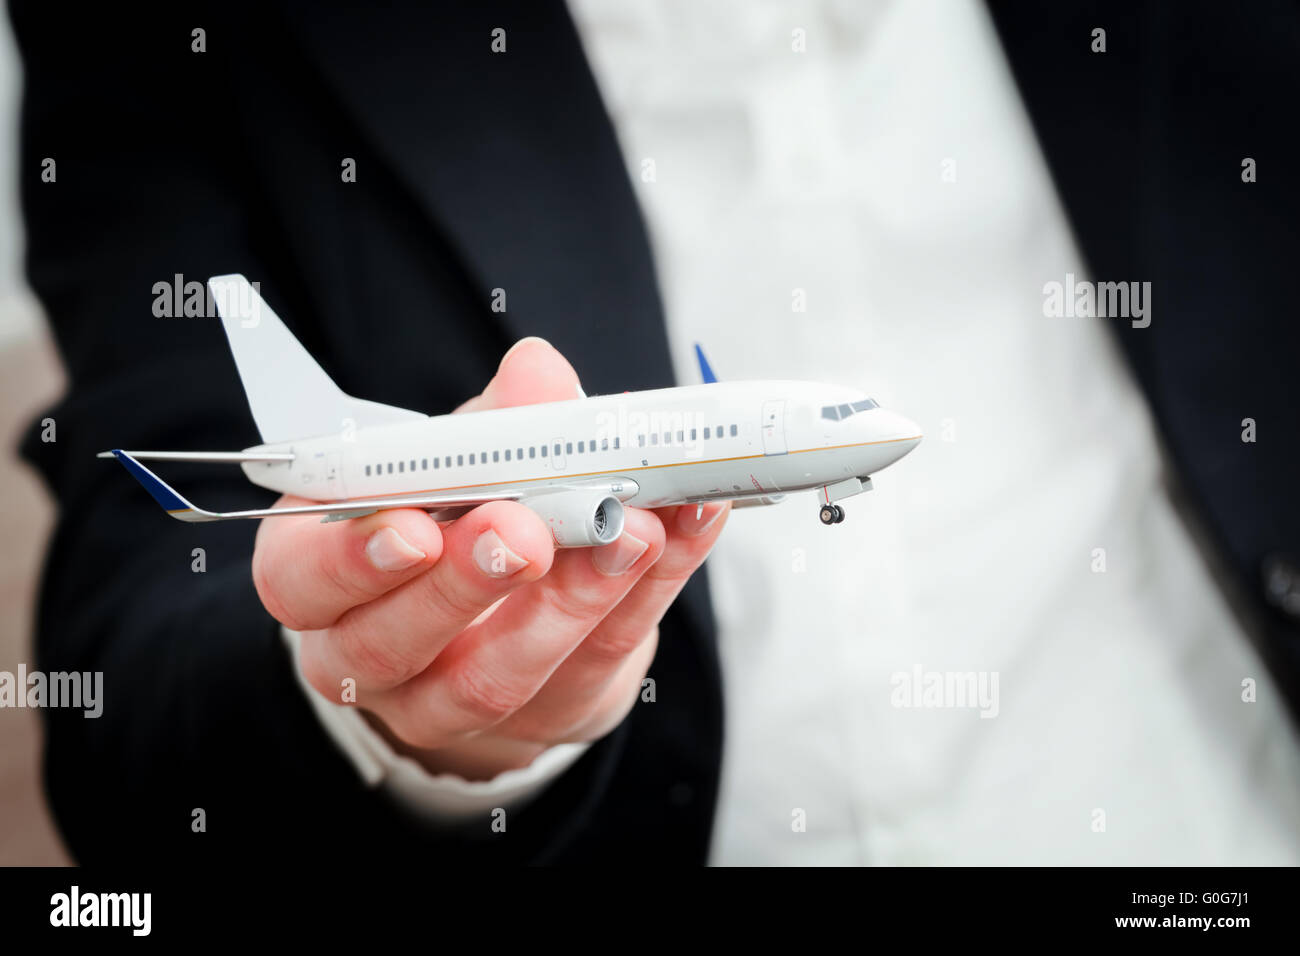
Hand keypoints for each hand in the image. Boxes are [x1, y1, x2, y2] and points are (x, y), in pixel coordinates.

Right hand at [251, 338, 728, 779]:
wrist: (496, 607)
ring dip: (572, 602)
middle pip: (395, 642)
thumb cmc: (454, 512)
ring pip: (497, 677)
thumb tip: (539, 372)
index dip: (357, 561)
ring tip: (628, 531)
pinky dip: (651, 589)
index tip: (417, 529)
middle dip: (468, 584)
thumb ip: (489, 420)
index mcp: (320, 579)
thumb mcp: (451, 454)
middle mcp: (370, 655)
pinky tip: (687, 525)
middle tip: (528, 533)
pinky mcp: (548, 713)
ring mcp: (452, 703)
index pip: (307, 583)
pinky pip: (598, 662)